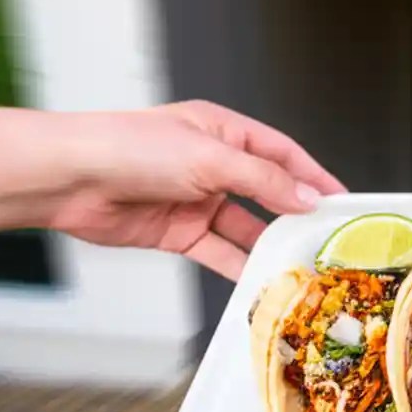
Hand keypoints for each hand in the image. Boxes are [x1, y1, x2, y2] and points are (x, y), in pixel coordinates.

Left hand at [52, 101, 346, 279]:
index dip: (311, 175)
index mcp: (222, 131)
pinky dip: (237, 266)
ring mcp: (195, 200)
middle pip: (265, 192)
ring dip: (268, 245)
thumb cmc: (130, 148)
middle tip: (325, 238)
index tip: (340, 199)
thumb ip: (262, 181)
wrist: (71, 179)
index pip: (281, 154)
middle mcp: (211, 165)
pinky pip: (218, 251)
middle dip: (294, 215)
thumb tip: (305, 198)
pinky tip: (258, 280)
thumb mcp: (209, 159)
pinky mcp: (178, 231)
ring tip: (297, 265)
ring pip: (244, 227)